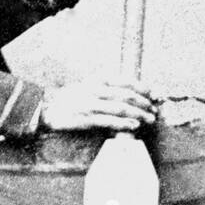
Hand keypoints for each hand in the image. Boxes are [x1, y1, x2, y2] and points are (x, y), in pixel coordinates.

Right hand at [39, 79, 159, 131]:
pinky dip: (124, 123)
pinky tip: (134, 125)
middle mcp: (97, 89)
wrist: (49, 107)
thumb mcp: (91, 85)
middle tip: (154, 110)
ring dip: (139, 114)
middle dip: (145, 103)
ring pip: (122, 108)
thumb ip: (110, 88)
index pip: (127, 81)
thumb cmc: (73, 97)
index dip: (144, 88)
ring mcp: (92, 104)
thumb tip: (133, 94)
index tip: (155, 95)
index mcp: (99, 79)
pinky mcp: (88, 118)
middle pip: (127, 95)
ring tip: (149, 119)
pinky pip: (110, 121)